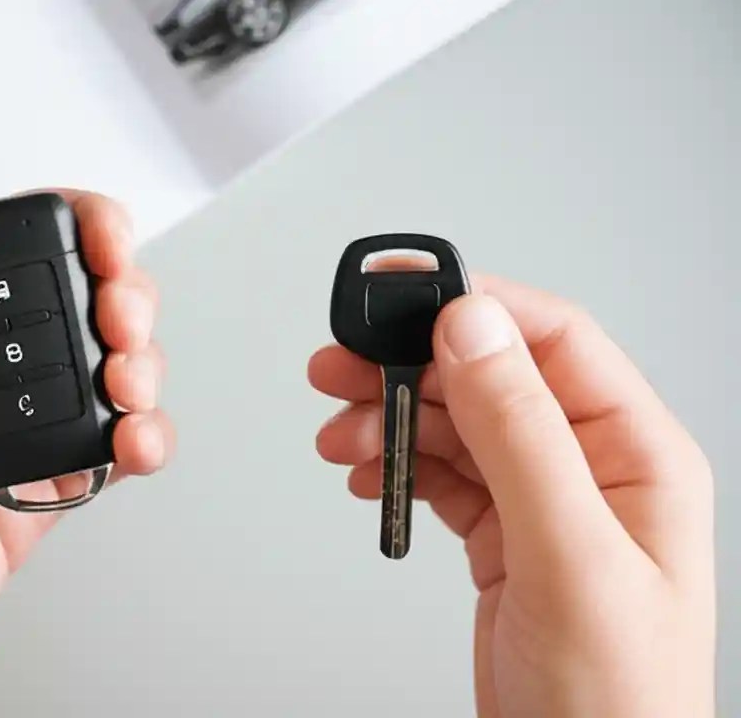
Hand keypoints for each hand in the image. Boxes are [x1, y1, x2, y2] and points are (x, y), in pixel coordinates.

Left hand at [0, 126, 172, 716]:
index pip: (5, 234)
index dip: (70, 222)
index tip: (104, 237)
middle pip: (72, 295)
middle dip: (122, 295)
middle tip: (124, 326)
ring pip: (100, 367)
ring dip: (141, 366)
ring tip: (131, 390)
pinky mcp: (26, 493)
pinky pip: (105, 448)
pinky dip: (139, 440)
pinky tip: (132, 446)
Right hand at [309, 277, 714, 716]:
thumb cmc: (616, 702)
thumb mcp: (569, 557)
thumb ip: (520, 435)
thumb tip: (472, 329)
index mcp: (637, 455)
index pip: (554, 340)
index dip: (474, 307)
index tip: (399, 298)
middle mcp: (593, 469)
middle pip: (490, 377)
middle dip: (408, 367)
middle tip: (338, 369)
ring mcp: (546, 505)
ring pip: (457, 425)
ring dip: (391, 420)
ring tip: (339, 436)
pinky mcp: (506, 540)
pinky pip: (443, 476)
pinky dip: (397, 468)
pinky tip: (367, 475)